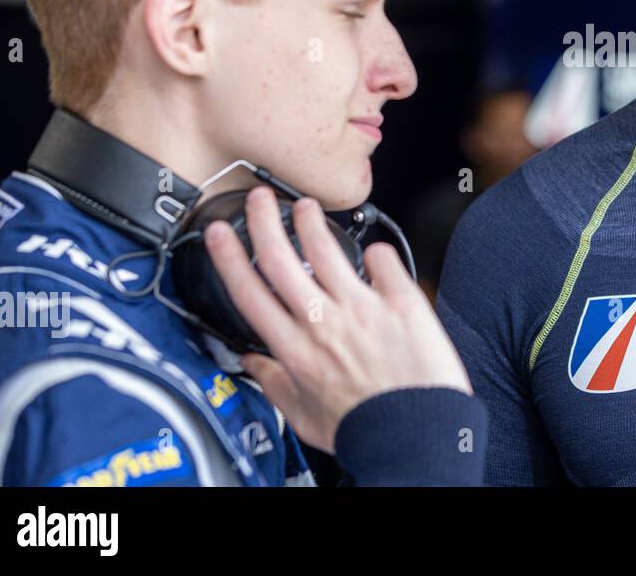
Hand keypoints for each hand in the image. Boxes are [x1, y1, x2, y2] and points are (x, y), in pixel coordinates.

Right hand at [204, 185, 472, 452]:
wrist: (416, 435)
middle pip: (282, 260)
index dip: (229, 258)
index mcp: (296, 351)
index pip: (250, 293)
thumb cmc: (366, 430)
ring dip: (313, 223)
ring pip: (328, 252)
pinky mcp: (400, 303)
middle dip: (265, 222)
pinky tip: (373, 247)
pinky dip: (375, 251)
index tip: (219, 234)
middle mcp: (323, 323)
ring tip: (306, 206)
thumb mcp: (304, 418)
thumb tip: (253, 365)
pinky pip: (382, 261)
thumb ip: (275, 386)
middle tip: (260, 200)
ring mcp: (363, 309)